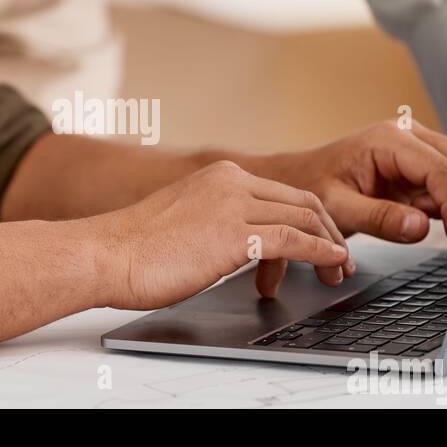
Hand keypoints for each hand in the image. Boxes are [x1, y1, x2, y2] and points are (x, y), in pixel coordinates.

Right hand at [94, 161, 354, 309]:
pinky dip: (320, 251)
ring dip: (329, 245)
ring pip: (303, 217)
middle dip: (328, 230)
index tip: (323, 242)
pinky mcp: (233, 233)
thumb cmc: (134, 250)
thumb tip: (239, 249)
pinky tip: (331, 262)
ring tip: (339, 270)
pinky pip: (292, 239)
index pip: (282, 191)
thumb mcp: (184, 224)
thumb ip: (216, 225)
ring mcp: (232, 204)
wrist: (106, 255)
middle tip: (341, 259)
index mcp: (219, 176)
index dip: (311, 218)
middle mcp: (230, 181)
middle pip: (302, 199)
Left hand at [254, 120, 446, 245]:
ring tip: (412, 213)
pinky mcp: (421, 160)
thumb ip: (379, 218)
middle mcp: (409, 133)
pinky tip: (418, 208)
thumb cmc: (313, 188)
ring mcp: (418, 144)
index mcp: (389, 139)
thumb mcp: (338, 208)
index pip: (442, 169)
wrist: (302, 178)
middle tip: (418, 221)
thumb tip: (420, 227)